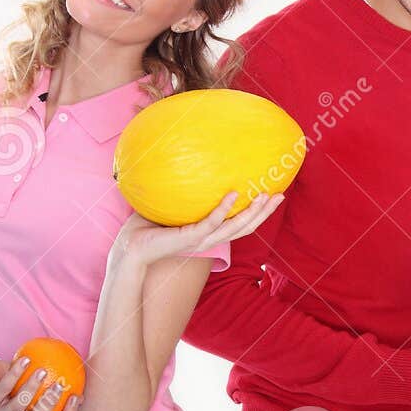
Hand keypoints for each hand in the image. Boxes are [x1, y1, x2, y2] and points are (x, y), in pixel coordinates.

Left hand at [0, 354, 82, 410]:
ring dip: (32, 387)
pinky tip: (26, 359)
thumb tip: (80, 384)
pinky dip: (16, 372)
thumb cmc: (11, 381)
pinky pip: (5, 386)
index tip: (76, 395)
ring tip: (42, 370)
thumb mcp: (33, 385)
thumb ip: (52, 386)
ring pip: (19, 405)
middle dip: (50, 404)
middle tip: (60, 384)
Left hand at [112, 193, 281, 269]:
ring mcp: (200, 240)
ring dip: (252, 212)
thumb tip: (187, 161)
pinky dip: (223, 209)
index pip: (240, 225)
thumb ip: (183, 191)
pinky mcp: (188, 238)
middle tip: (280, 194)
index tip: (273, 195)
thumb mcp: (171, 206)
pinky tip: (232, 195)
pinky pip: (210, 223)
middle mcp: (209, 239)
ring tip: (264, 196)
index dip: (259, 213)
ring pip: (234, 228)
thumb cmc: (147, 228)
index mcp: (208, 234)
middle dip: (264, 212)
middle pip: (245, 227)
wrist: (130, 249)